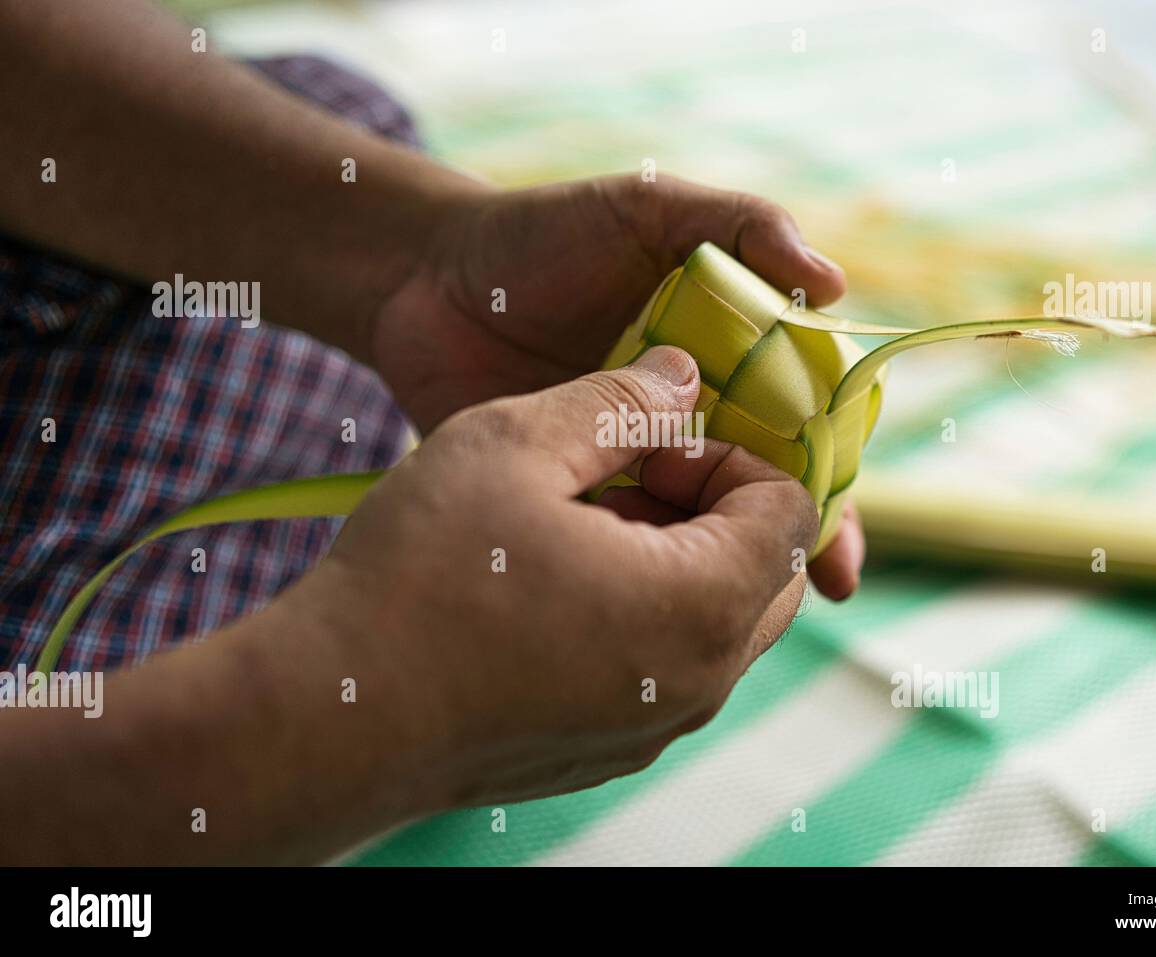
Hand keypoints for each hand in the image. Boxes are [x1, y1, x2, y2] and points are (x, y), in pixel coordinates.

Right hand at [312, 346, 816, 810]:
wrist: (329, 716)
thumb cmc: (419, 575)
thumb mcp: (516, 443)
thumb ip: (620, 399)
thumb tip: (683, 377)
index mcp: (701, 604)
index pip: (792, 510)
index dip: (729, 456)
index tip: (649, 444)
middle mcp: (699, 681)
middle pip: (771, 572)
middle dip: (715, 507)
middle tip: (622, 477)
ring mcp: (655, 728)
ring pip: (719, 621)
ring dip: (677, 558)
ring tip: (578, 524)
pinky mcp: (610, 752)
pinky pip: (668, 668)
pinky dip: (643, 613)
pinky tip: (552, 582)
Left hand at [370, 173, 863, 596]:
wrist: (420, 283)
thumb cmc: (540, 235)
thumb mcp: (647, 210)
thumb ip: (739, 226)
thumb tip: (834, 285)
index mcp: (725, 356)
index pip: (799, 422)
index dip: (830, 474)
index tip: (842, 526)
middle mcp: (688, 415)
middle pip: (761, 486)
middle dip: (798, 540)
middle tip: (819, 586)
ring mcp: (630, 461)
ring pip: (696, 527)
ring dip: (726, 567)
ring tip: (747, 604)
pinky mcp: (572, 494)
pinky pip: (620, 542)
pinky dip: (644, 572)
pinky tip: (661, 603)